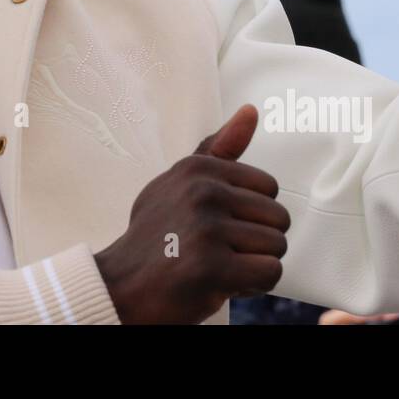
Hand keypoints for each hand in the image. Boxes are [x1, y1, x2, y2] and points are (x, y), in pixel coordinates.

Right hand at [93, 104, 289, 323]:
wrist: (120, 287)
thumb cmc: (155, 237)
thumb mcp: (179, 183)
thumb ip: (219, 150)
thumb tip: (251, 111)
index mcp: (198, 168)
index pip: (269, 187)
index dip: (251, 214)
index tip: (220, 226)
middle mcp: (202, 192)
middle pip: (278, 218)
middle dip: (256, 242)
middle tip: (219, 251)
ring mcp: (206, 229)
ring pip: (277, 246)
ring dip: (254, 266)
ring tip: (219, 267)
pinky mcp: (212, 267)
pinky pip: (269, 273)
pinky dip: (252, 286)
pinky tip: (223, 284)